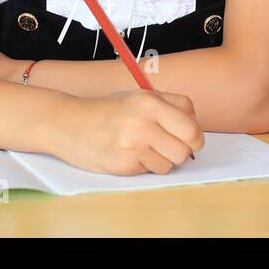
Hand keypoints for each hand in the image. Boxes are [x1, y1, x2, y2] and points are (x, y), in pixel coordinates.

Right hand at [53, 90, 203, 174]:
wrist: (71, 124)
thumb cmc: (110, 111)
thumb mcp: (140, 97)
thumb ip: (171, 106)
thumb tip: (196, 129)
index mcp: (150, 102)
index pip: (192, 126)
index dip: (195, 135)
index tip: (189, 138)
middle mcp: (142, 123)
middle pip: (185, 149)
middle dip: (182, 151)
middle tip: (169, 146)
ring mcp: (132, 146)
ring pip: (170, 164)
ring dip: (162, 160)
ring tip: (144, 148)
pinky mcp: (124, 165)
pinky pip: (150, 171)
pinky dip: (145, 166)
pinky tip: (130, 155)